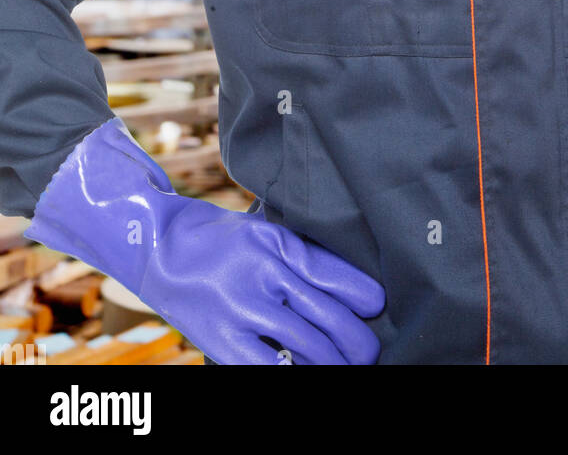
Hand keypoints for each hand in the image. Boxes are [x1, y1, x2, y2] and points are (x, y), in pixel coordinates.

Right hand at [24, 117, 385, 364]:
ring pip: (308, 347)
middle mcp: (264, 275)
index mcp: (277, 244)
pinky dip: (292, 372)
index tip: (376, 304)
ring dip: (334, 363)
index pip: (333, 274)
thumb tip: (346, 283)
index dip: (363, 295)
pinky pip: (269, 368)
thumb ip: (300, 254)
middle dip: (357, 342)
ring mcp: (243, 309)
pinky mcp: (222, 340)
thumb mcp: (263, 231)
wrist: (154, 245)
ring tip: (347, 367)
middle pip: (328, 317)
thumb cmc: (216, 238)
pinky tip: (305, 371)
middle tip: (368, 351)